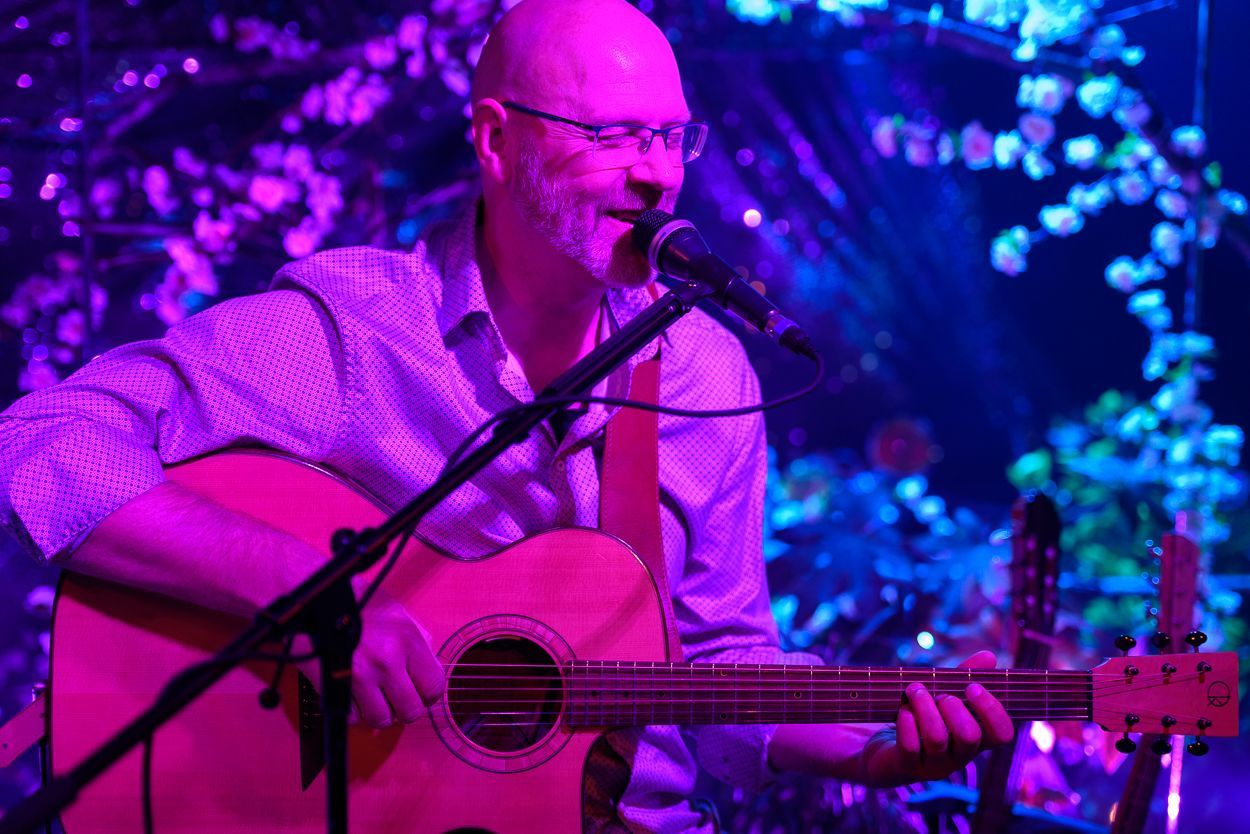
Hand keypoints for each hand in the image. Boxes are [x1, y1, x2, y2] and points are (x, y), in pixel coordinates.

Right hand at [299, 587, 444, 728]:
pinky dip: (354, 712)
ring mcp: (360, 676)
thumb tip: (430, 668)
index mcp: (407, 640)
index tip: (421, 693)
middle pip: (410, 711)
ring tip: (375, 699)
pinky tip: (353, 695)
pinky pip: (353, 717)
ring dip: (380, 713)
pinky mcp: (334, 685)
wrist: (314, 598)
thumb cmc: (357, 602)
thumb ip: (418, 639)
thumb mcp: (397, 612)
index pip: (433, 686)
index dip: (429, 695)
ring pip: (381, 719)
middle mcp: (387, 660)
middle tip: (397, 699)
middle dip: (406, 709)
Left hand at [861, 650, 1014, 784]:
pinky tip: (904, 711)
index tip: (973, 687)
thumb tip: (989, 656)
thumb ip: (965, 678)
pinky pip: (911, 746)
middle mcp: (960, 756)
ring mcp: (934, 764)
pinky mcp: (907, 766)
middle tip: (940, 694)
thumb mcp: (944, 695)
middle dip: (954, 707)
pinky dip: (907, 723)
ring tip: (915, 691)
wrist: (887, 750)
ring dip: (925, 707)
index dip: (993, 710)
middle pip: (970, 736)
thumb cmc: (923, 718)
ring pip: (937, 738)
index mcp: (976, 739)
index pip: (1002, 734)